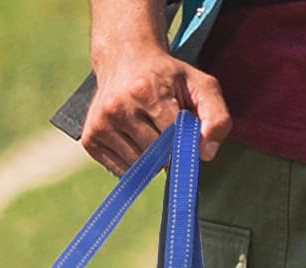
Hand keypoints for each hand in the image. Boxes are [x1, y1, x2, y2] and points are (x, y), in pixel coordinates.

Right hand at [81, 42, 231, 175]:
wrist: (125, 59)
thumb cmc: (166, 76)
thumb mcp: (200, 84)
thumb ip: (215, 116)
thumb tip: (206, 154)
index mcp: (146, 90)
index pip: (172, 136)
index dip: (183, 141)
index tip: (185, 137)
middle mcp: (118, 106)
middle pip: (154, 154)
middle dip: (167, 150)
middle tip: (166, 132)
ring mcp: (101, 124)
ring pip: (137, 166)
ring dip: (150, 160)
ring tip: (150, 133)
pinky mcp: (90, 139)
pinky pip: (120, 170)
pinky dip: (133, 163)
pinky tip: (134, 141)